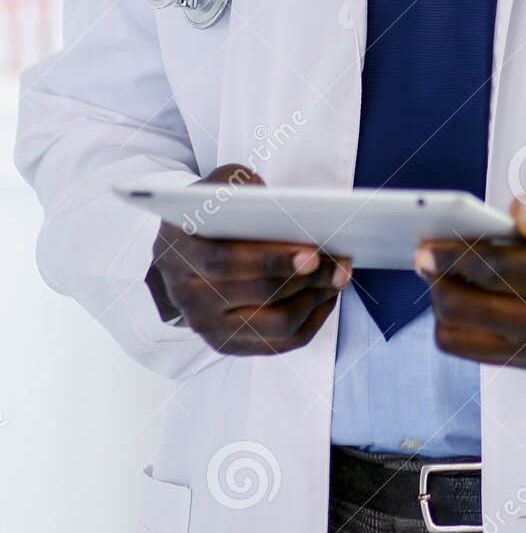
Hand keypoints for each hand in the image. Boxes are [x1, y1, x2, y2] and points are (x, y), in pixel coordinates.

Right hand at [146, 165, 350, 356]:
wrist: (184, 253)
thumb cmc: (211, 215)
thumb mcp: (217, 188)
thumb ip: (243, 188)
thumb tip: (288, 208)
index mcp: (178, 250)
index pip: (225, 261)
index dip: (272, 260)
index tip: (313, 255)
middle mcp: (187, 295)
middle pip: (259, 293)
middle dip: (308, 279)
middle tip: (341, 264)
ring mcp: (207, 325)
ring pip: (275, 323)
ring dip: (315, 299)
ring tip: (339, 278)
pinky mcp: (228, 344)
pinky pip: (281, 343)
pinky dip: (312, 321)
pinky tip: (326, 297)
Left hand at [417, 182, 525, 369]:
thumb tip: (517, 212)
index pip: (493, 272)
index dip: (451, 257)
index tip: (422, 244)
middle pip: (460, 306)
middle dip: (436, 276)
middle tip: (428, 247)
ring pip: (452, 330)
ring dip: (441, 297)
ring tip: (452, 268)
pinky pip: (462, 344)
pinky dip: (452, 317)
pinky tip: (466, 288)